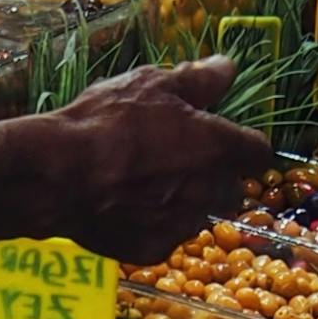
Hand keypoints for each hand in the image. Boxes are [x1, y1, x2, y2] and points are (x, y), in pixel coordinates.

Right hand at [12, 56, 271, 265]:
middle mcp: (209, 191)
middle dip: (214, 175)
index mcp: (217, 148)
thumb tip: (228, 68)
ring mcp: (182, 225)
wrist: (59, 176)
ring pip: (199, 213)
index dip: (245, 142)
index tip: (226, 135)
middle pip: (231, 188)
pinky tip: (126, 204)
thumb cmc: (108, 121)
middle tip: (179, 156)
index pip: (259, 152)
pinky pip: (167, 234)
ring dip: (186, 200)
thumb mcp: (153, 84)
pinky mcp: (155, 250)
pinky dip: (155, 222)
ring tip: (146, 181)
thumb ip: (199, 79)